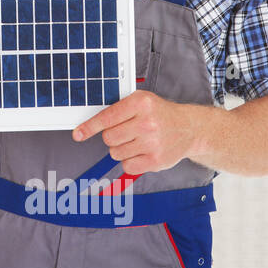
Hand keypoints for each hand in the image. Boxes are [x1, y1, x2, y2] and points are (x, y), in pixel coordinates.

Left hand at [70, 90, 205, 174]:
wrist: (189, 129)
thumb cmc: (160, 114)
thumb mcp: (141, 101)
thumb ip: (117, 110)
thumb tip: (88, 126)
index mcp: (141, 103)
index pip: (106, 117)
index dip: (89, 127)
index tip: (78, 134)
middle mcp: (147, 122)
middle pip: (108, 137)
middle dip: (113, 137)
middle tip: (128, 132)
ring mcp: (152, 143)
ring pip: (115, 153)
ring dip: (122, 149)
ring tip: (138, 141)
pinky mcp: (156, 161)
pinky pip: (127, 166)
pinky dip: (130, 161)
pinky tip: (142, 152)